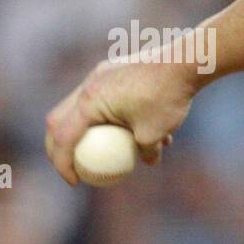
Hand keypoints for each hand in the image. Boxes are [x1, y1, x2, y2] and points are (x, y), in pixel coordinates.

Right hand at [45, 58, 197, 184]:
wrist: (184, 61)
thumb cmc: (168, 97)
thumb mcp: (156, 134)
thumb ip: (145, 152)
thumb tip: (147, 162)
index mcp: (89, 102)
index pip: (62, 138)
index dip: (63, 164)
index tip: (75, 182)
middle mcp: (87, 86)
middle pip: (59, 120)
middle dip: (60, 147)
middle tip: (74, 167)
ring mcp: (98, 75)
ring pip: (81, 108)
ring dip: (89, 130)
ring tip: (108, 149)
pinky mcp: (111, 70)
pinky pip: (100, 97)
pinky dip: (108, 114)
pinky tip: (138, 126)